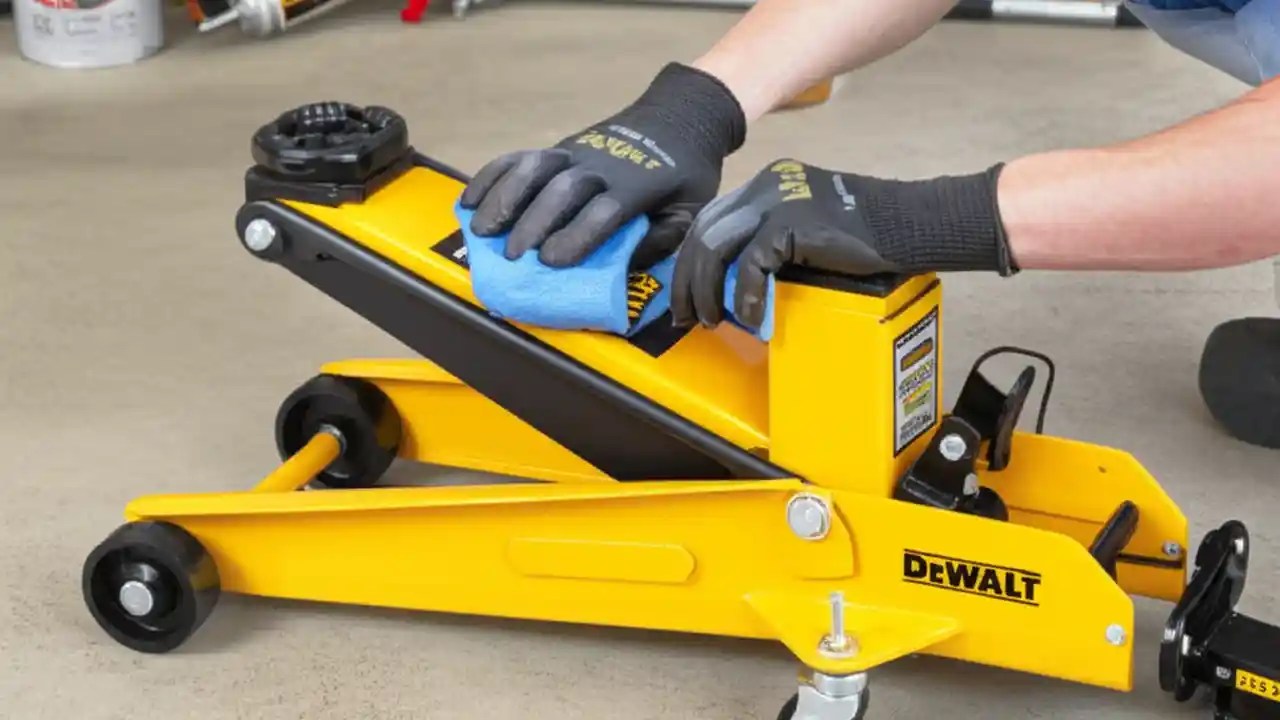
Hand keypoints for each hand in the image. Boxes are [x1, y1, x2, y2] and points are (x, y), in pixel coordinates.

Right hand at [458, 63, 745, 269]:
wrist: (679, 118)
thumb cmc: (685, 176)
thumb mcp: (691, 210)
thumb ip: (663, 239)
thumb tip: (628, 268)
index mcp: (637, 186)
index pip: (603, 211)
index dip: (576, 237)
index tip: (551, 262)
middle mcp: (601, 166)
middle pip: (562, 190)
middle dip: (533, 223)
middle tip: (512, 257)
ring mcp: (576, 152)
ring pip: (535, 169)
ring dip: (504, 198)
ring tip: (481, 230)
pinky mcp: (560, 147)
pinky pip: (520, 157)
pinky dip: (492, 176)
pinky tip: (469, 201)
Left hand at [671, 159, 1014, 329]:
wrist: (906, 225)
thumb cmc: (863, 239)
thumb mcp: (805, 233)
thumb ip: (771, 245)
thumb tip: (735, 286)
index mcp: (765, 185)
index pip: (709, 220)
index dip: (689, 260)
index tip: (686, 293)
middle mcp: (764, 186)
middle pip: (703, 233)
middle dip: (688, 280)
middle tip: (687, 316)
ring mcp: (776, 201)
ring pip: (715, 246)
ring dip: (707, 290)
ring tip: (711, 321)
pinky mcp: (791, 222)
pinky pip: (750, 262)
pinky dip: (744, 294)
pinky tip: (749, 316)